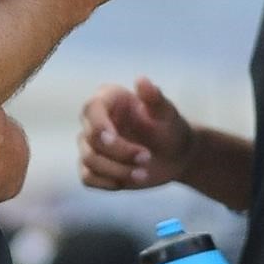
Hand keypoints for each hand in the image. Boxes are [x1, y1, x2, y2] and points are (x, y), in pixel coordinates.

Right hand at [78, 77, 192, 189]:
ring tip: (144, 174)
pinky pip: (87, 178)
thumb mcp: (168, 114)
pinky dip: (108, 183)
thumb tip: (141, 80)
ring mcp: (90, 145)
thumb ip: (155, 98)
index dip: (98, 126)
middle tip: (147, 157)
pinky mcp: (92, 167)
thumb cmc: (171, 129)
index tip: (113, 139)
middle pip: (90, 139)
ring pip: (89, 160)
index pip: (91, 109)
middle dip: (118, 153)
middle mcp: (93, 121)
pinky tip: (129, 180)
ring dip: (118, 171)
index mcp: (108, 100)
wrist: (175, 156)